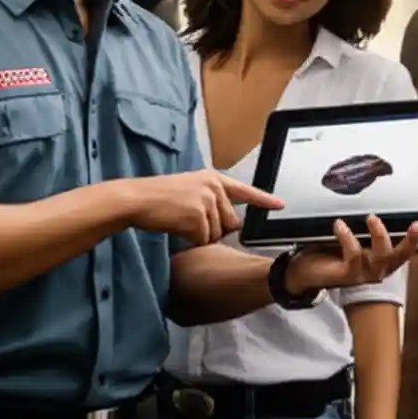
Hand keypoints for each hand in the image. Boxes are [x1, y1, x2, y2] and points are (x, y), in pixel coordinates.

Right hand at [121, 170, 283, 245]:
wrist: (137, 199)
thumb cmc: (159, 198)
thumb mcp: (189, 191)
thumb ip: (211, 201)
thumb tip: (228, 223)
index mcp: (212, 179)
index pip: (244, 190)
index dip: (263, 199)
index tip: (280, 205)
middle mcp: (213, 187)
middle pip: (231, 222)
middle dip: (214, 229)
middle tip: (189, 220)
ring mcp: (207, 200)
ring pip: (217, 233)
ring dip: (200, 235)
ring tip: (179, 220)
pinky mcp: (199, 215)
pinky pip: (203, 239)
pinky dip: (190, 239)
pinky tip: (177, 226)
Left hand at [285, 215, 417, 292]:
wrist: (304, 270)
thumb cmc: (332, 248)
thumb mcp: (353, 231)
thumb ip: (368, 219)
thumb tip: (380, 193)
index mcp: (385, 255)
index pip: (413, 249)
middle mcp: (380, 266)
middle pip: (403, 257)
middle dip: (413, 242)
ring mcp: (365, 273)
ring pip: (382, 259)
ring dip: (380, 236)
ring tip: (372, 217)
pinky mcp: (347, 275)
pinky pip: (353, 258)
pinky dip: (348, 239)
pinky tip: (340, 225)